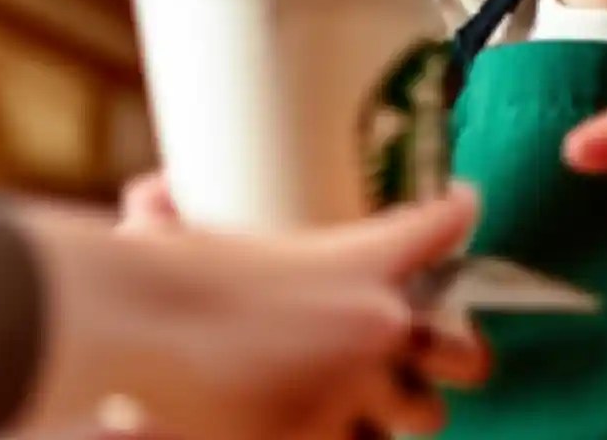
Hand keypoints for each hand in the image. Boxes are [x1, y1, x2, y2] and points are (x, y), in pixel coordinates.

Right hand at [22, 187, 488, 439]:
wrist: (140, 332)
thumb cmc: (162, 270)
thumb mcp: (188, 232)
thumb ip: (176, 213)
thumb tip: (151, 191)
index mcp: (364, 264)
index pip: (442, 225)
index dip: (458, 211)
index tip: (462, 203)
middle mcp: (378, 330)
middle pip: (466, 355)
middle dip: (455, 354)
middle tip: (430, 351)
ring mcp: (356, 393)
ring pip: (421, 417)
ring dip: (398, 409)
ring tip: (371, 405)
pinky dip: (342, 439)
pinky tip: (322, 429)